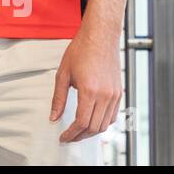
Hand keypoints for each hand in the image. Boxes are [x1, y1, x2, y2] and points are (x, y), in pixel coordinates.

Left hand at [50, 27, 122, 142]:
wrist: (100, 36)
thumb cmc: (81, 50)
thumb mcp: (63, 74)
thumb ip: (58, 98)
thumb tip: (54, 117)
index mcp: (89, 90)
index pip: (81, 122)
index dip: (71, 134)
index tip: (63, 137)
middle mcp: (105, 95)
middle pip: (94, 127)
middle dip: (80, 136)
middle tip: (69, 137)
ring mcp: (114, 94)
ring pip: (105, 124)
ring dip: (91, 131)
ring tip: (78, 131)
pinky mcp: (119, 92)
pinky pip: (113, 115)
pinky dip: (102, 123)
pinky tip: (91, 121)